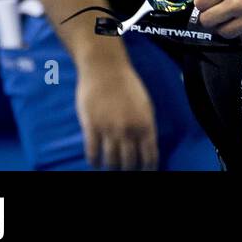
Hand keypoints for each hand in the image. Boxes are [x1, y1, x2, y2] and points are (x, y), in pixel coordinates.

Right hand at [75, 55, 157, 170]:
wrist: (106, 68)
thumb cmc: (127, 84)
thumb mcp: (145, 104)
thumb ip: (145, 125)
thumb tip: (146, 145)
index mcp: (145, 123)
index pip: (150, 155)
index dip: (147, 167)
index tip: (145, 172)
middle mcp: (129, 129)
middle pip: (129, 162)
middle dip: (128, 170)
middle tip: (125, 172)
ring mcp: (110, 129)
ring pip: (111, 160)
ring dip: (111, 168)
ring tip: (111, 169)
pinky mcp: (92, 127)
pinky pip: (93, 152)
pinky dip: (94, 161)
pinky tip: (95, 163)